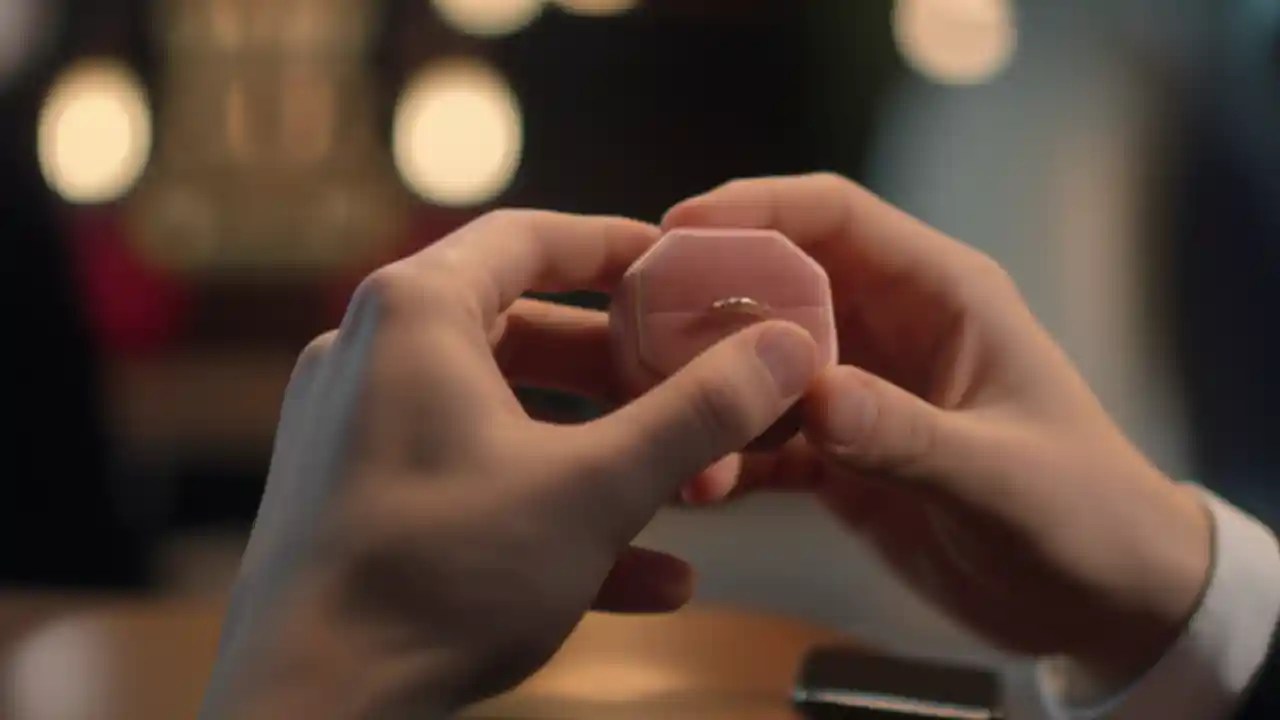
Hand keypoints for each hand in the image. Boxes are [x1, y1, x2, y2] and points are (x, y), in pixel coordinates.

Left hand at [201, 210, 818, 718]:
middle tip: (694, 383)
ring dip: (598, 451)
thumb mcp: (593, 490)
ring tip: (686, 487)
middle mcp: (373, 356)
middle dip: (620, 370)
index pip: (529, 238)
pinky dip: (548, 509)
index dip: (616, 245)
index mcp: (416, 316)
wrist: (311, 710)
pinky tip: (649, 579)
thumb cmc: (439, 580)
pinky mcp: (359, 500)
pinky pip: (470, 480)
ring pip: (504, 415)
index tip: (683, 269)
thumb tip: (781, 350)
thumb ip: (695, 415)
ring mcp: (358, 431)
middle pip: (521, 328)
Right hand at [665, 174, 1212, 681]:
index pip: (835, 219)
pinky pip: (767, 437)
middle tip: (636, 330)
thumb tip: (813, 396)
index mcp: (941, 296)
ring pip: (760, 364)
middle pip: (778, 284)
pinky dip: (730, 456)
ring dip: (709, 388)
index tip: (676, 229)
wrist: (1104, 599)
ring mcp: (861, 392)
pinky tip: (700, 484)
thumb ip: (909, 436)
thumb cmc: (1083, 516)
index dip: (755, 210)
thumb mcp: (1002, 477)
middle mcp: (890, 330)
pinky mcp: (842, 454)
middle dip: (707, 301)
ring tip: (662, 422)